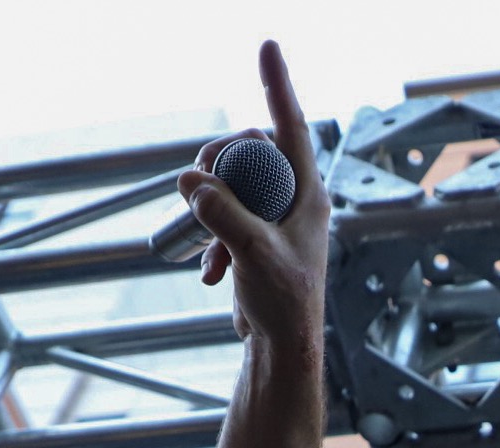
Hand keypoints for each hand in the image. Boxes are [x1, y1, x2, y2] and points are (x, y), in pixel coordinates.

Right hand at [176, 41, 330, 364]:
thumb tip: (190, 181)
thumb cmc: (282, 305)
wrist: (280, 349)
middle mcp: (294, 199)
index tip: (268, 46)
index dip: (278, 86)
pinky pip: (224, 215)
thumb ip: (222, 214)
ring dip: (209, 207)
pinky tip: (209, 270)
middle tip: (195, 189)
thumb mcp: (252, 254)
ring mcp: (274, 218)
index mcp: (308, 195)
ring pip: (231, 184)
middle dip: (217, 164)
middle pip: (248, 152)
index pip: (291, 127)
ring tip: (206, 244)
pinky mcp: (256, 238)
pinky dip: (210, 236)